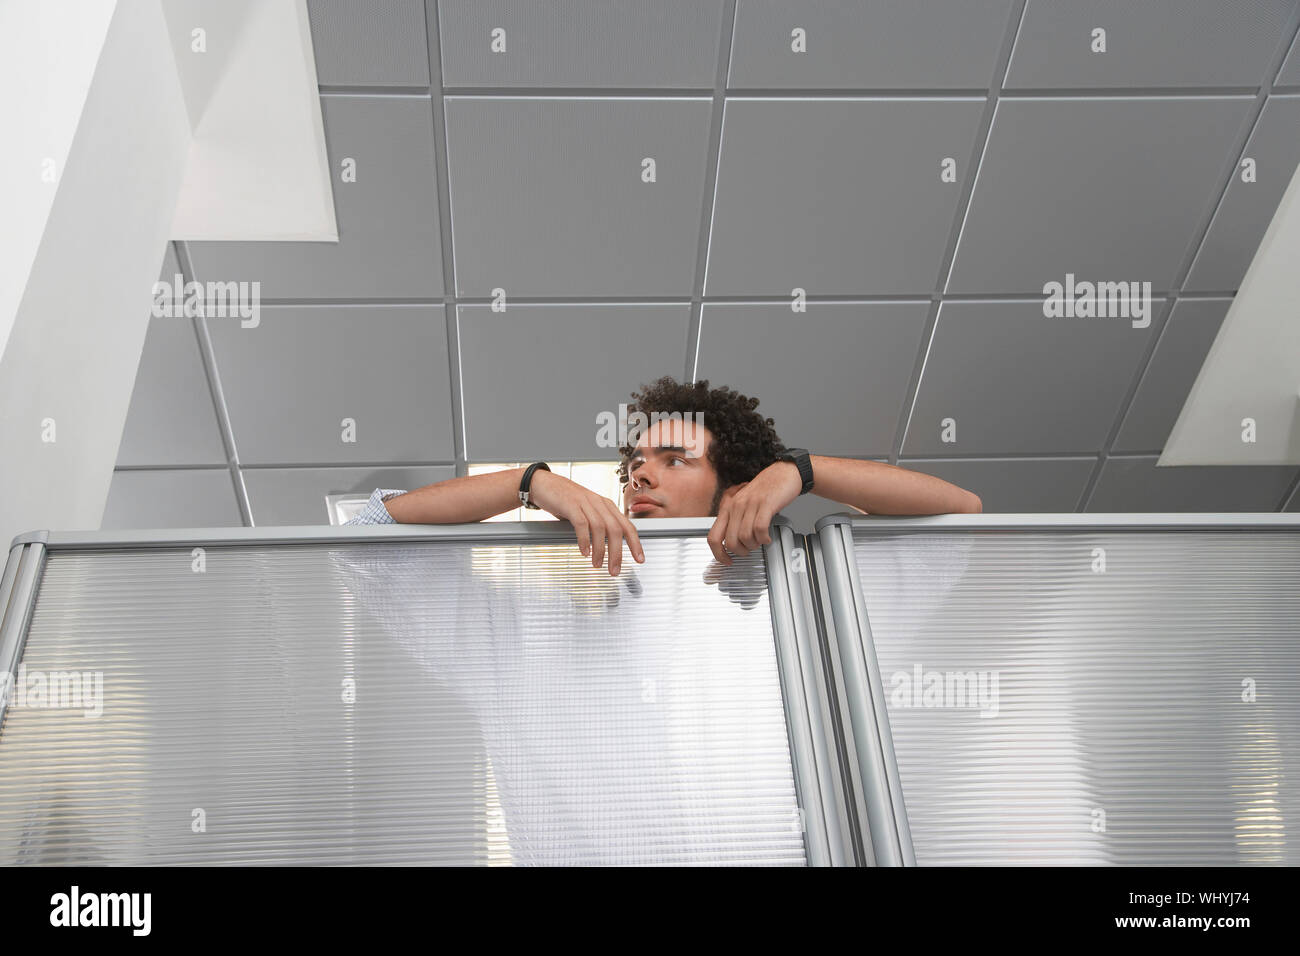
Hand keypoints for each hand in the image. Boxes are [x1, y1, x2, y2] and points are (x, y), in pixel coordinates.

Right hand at [529, 470, 644, 575]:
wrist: (543, 484)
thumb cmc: (564, 500)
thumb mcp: (587, 511)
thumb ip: (598, 524)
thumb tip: (608, 546)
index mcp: (607, 505)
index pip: (627, 525)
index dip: (635, 543)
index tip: (639, 559)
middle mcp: (599, 503)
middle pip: (615, 529)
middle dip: (617, 553)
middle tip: (614, 570)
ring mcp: (585, 502)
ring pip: (600, 528)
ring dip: (600, 550)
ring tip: (597, 565)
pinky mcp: (571, 504)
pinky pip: (581, 524)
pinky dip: (584, 540)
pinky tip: (584, 552)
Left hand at [706, 461, 801, 564]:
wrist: (783, 472)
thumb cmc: (765, 489)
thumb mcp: (743, 503)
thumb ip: (735, 519)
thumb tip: (731, 542)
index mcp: (727, 507)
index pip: (713, 536)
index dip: (718, 554)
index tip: (727, 561)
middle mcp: (735, 505)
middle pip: (730, 541)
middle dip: (742, 551)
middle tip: (750, 549)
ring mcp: (750, 504)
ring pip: (745, 537)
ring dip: (754, 545)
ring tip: (760, 541)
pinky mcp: (765, 504)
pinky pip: (760, 529)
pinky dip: (764, 538)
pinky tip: (767, 536)